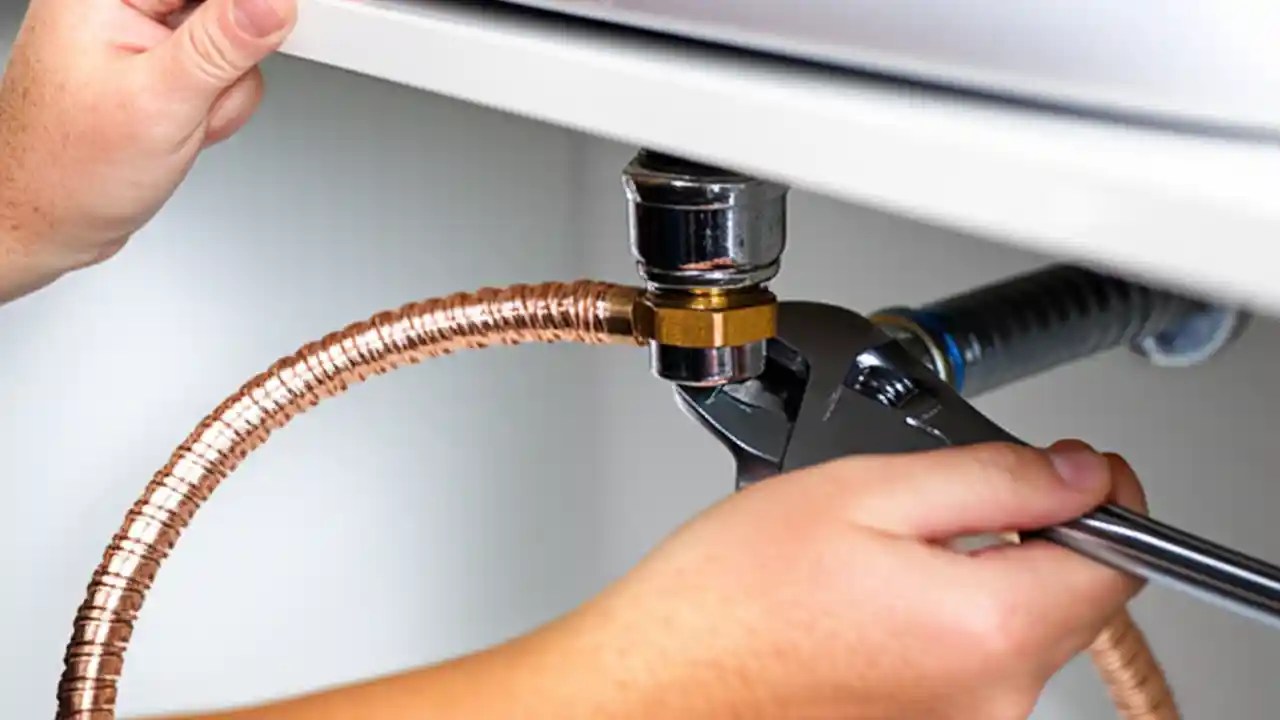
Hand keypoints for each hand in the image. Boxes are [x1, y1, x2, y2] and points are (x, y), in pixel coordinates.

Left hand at [0, 0, 296, 299]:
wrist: (47, 218)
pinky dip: (212, 103)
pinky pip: (218, 67)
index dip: (240, 17)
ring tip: (179, 120)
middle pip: (221, 12)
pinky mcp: (154, 58)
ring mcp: (136, 31)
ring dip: (220, 91)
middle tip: (198, 98)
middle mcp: (115, 2)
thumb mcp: (162, 103)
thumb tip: (269, 5)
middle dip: (228, 61)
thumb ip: (223, 46)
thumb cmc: (70, 168)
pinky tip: (179, 124)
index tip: (253, 45)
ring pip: (229, 41)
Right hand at [158, 441, 1144, 719]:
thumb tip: (1077, 473)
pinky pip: (968, 673)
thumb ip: (990, 477)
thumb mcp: (860, 490)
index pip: (1118, 558)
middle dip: (1031, 536)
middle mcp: (993, 703)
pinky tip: (863, 607)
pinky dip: (940, 629)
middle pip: (1070, 599)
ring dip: (979, 582)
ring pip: (1018, 635)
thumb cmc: (725, 598)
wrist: (651, 689)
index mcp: (988, 628)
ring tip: (876, 558)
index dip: (1100, 495)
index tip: (1069, 466)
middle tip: (937, 500)